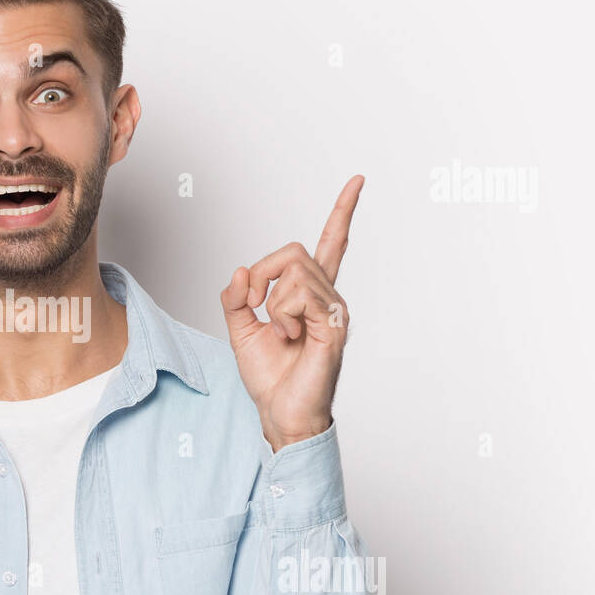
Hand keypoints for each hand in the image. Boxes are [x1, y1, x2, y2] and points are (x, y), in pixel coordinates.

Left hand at [220, 175, 361, 451]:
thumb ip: (236, 297)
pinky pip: (302, 294)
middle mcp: (328, 297)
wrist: (279, 412)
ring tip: (280, 332)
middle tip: (254, 305)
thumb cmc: (269, 377)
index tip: (357, 182)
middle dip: (261, 274)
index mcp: (309, 295)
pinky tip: (290, 337)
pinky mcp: (335, 324)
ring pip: (295, 272)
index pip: (331, 244)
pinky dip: (283, 314)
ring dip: (273, 301)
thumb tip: (241, 270)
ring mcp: (335, 309)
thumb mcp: (239, 329)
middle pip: (293, 251)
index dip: (342, 213)